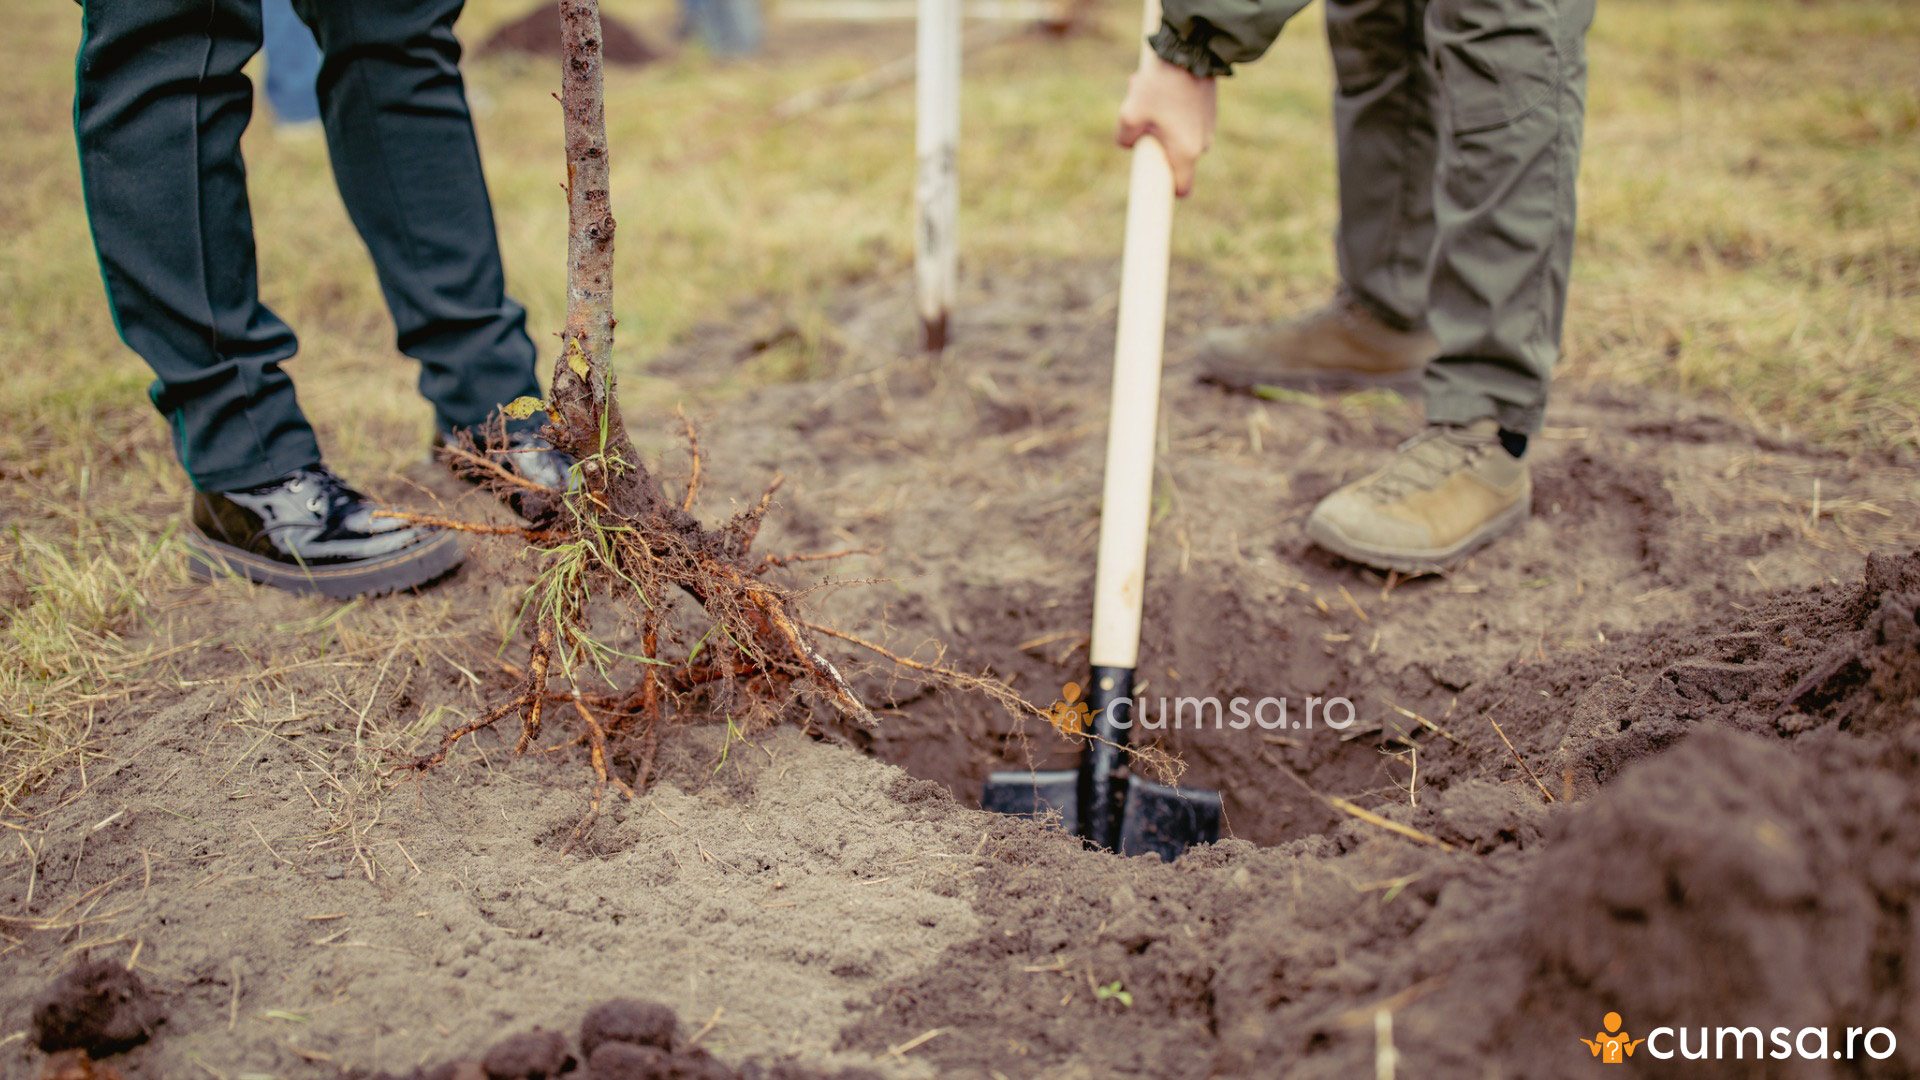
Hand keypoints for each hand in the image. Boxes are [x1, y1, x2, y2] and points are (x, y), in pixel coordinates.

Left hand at [1115, 55, 1216, 196]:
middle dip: (1155, 145)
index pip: (1182, 190)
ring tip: (1148, 96)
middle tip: (1141, 120)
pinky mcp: (1208, 110)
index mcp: (1186, 153)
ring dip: (1161, 123)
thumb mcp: (1130, 114)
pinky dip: (1172, 111)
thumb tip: (1130, 144)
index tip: (1153, 185)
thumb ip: (1125, 138)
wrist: (1190, 51)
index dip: (1167, 192)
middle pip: (1174, 158)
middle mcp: (1202, 144)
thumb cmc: (1161, 86)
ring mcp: (1208, 127)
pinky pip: (1185, 120)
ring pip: (1177, 135)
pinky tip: (1162, 88)